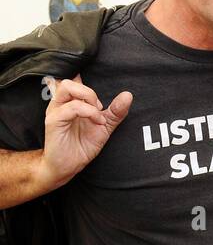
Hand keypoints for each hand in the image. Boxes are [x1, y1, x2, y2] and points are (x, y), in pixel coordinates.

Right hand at [39, 75, 131, 189]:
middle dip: (90, 91)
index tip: (100, 98)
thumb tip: (128, 95)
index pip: (74, 80)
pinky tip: (97, 122)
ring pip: (68, 88)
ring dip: (89, 98)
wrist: (68, 165)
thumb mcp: (105, 126)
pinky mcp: (53, 121)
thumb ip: (115, 111)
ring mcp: (55, 111)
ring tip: (98, 115)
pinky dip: (89, 112)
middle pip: (70, 81)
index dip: (85, 78)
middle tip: (99, 108)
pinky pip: (71, 107)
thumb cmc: (82, 145)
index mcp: (70, 102)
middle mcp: (60, 104)